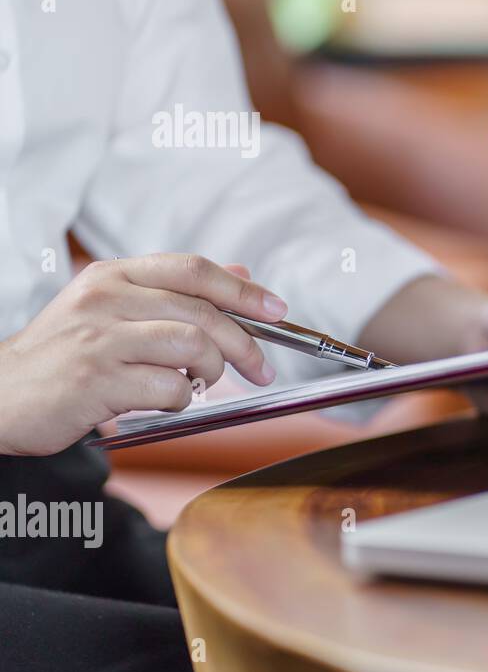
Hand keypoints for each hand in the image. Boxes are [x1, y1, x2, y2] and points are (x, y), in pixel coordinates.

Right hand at [0, 254, 285, 456]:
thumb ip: (175, 291)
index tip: (277, 310)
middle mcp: (105, 300)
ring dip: (210, 372)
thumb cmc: (65, 355)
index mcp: (113, 275)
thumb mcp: (113, 308)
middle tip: (261, 369)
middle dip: (245, 344)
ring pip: (191, 347)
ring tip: (199, 383)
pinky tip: (164, 401)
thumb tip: (243, 275)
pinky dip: (180, 400)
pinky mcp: (95, 382)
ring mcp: (98, 339)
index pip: (193, 270)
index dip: (243, 290)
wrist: (0, 396)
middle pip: (202, 313)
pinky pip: (168, 389)